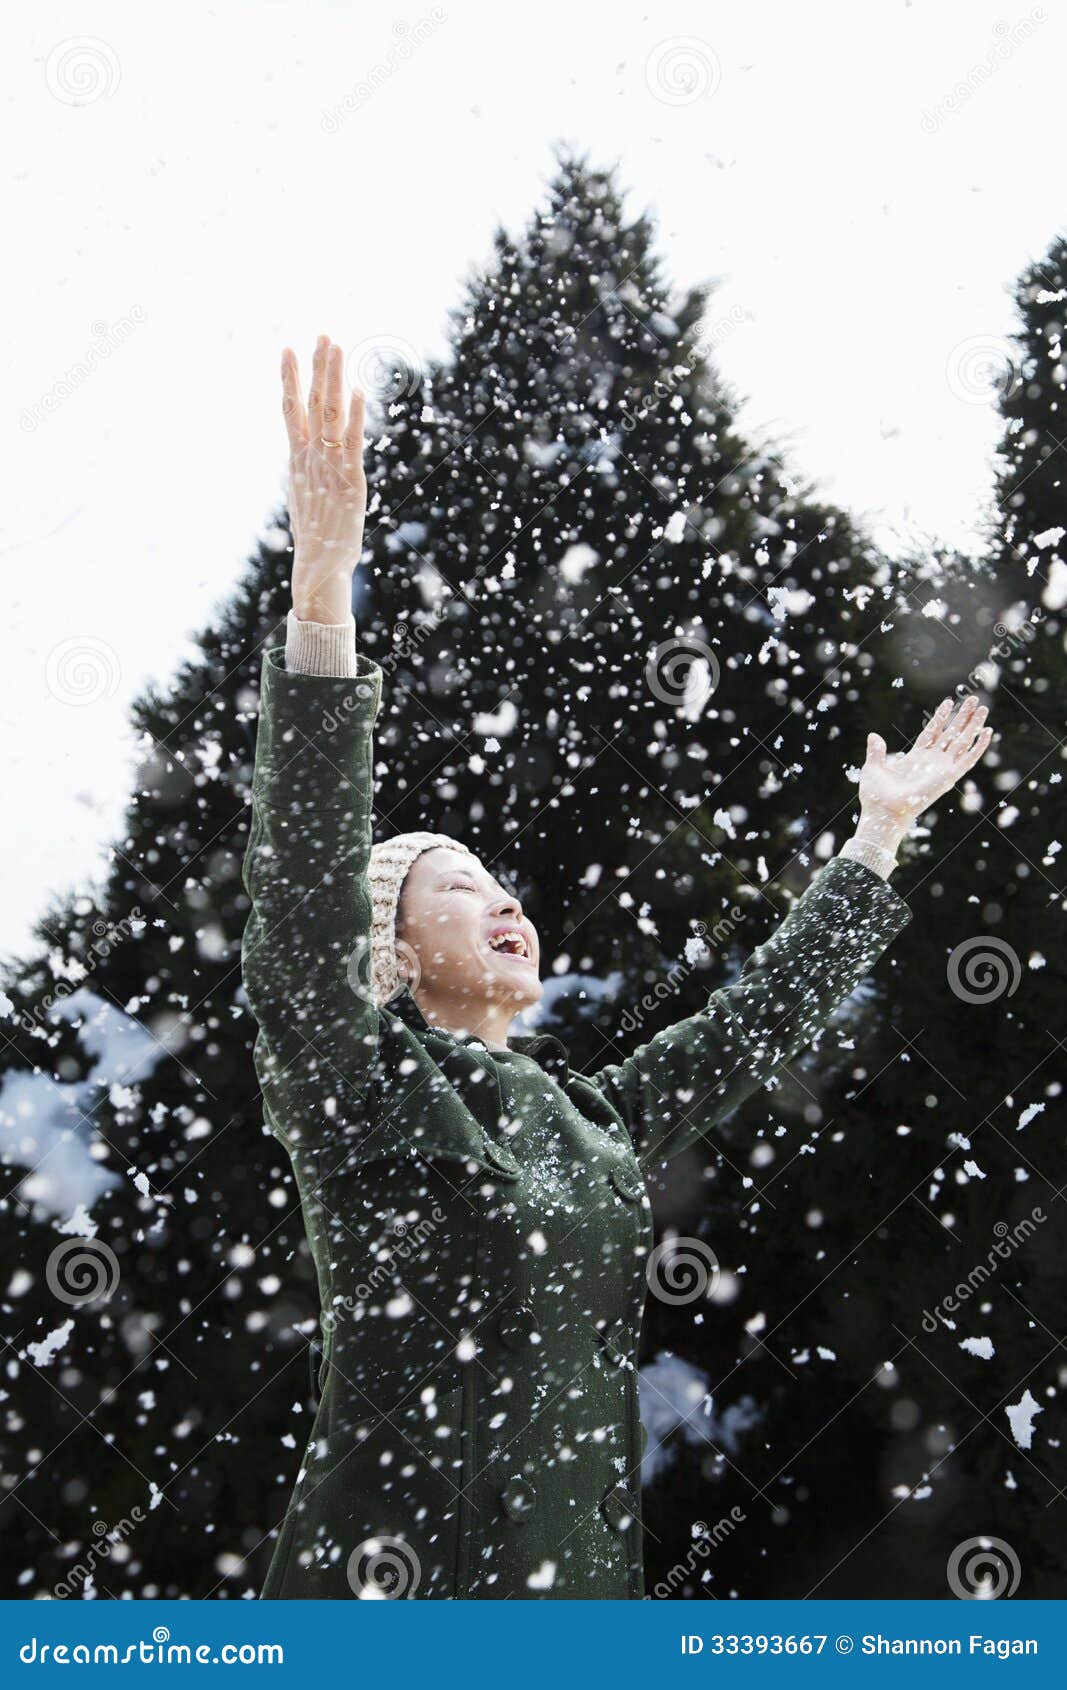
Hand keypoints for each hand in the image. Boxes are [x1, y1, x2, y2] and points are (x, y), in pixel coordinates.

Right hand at [282, 334, 365, 623]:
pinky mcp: (350, 479)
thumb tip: (303, 460)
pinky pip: (352, 441)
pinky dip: (355, 416)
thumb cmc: (315, 537)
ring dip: (333, 379)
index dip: (290, 379)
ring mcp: (329, 466)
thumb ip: (306, 473)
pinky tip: (358, 392)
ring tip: (336, 348)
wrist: (318, 566)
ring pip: (329, 413)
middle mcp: (310, 457)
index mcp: (298, 459)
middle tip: (323, 336)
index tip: (287, 351)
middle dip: (317, 368)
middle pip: (312, 403)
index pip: (291, 410)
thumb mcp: (304, 497)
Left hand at [854, 694, 993, 846]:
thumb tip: (873, 735)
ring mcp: (942, 767)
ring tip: (983, 707)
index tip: (949, 702)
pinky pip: (969, 759)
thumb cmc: (877, 795)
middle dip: (963, 716)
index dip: (941, 717)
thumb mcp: (873, 768)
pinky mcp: (950, 776)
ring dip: (974, 725)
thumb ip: (876, 751)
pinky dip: (979, 746)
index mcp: (916, 757)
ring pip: (963, 741)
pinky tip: (988, 732)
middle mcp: (932, 761)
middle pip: (952, 733)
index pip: (932, 732)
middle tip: (973, 698)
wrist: (885, 811)